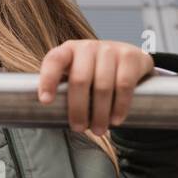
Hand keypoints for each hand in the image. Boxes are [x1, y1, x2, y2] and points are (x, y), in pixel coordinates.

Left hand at [36, 40, 154, 134]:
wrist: (128, 59)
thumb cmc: (93, 73)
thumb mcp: (74, 74)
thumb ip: (63, 89)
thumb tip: (49, 118)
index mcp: (67, 51)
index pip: (53, 61)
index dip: (48, 80)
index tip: (46, 101)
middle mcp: (87, 47)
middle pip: (80, 80)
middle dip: (78, 109)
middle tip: (79, 129)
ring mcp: (110, 50)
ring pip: (103, 86)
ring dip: (100, 113)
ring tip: (98, 130)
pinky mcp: (131, 57)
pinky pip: (124, 85)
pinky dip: (120, 106)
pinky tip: (116, 120)